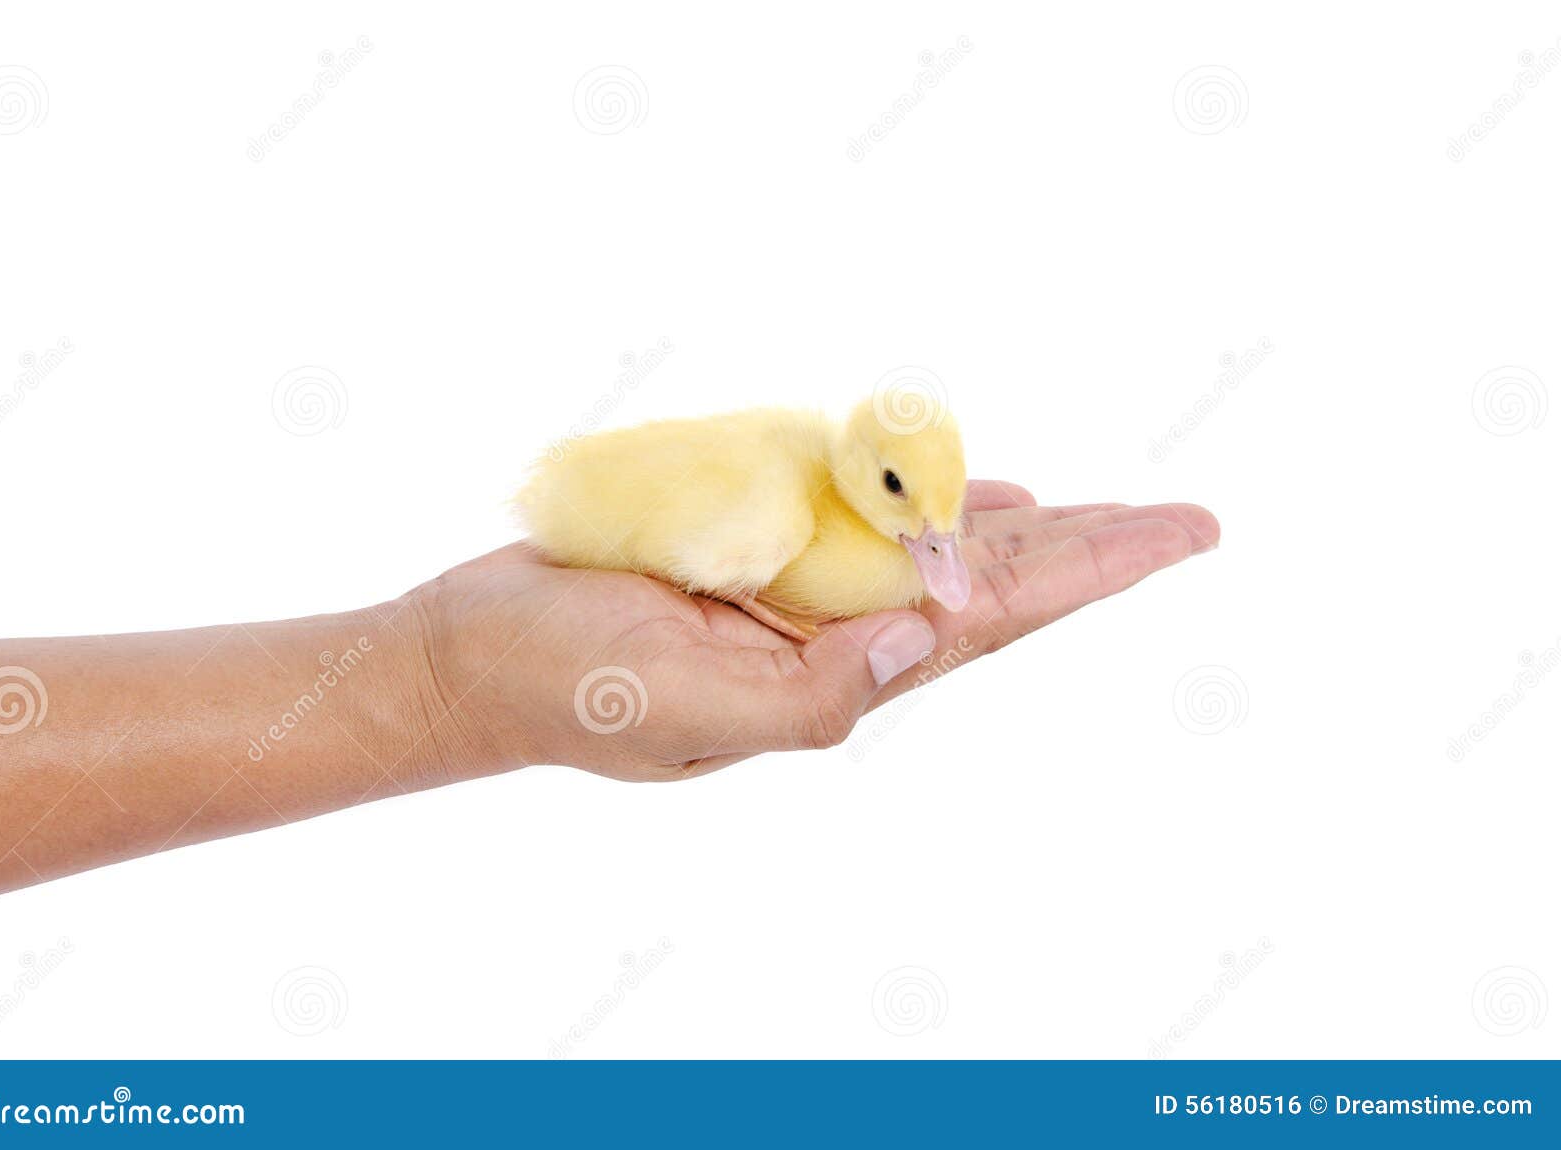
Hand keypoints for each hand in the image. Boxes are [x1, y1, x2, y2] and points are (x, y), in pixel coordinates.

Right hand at [405, 480, 1219, 781]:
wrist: (471, 657)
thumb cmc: (567, 690)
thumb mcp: (691, 712)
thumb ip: (817, 693)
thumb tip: (929, 633)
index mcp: (838, 673)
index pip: (995, 614)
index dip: (1094, 569)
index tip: (1179, 534)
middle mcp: (835, 632)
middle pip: (992, 582)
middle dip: (1089, 548)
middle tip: (1185, 520)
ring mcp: (795, 589)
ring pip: (936, 548)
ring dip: (1024, 528)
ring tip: (1106, 512)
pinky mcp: (748, 547)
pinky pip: (858, 517)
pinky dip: (923, 500)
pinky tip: (971, 493)